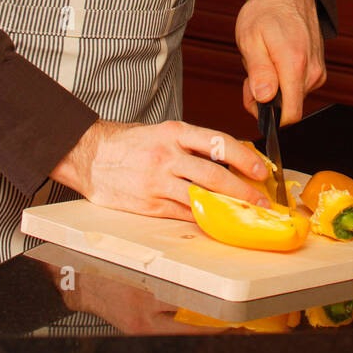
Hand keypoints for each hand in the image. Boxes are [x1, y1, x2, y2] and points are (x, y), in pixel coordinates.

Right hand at [48, 119, 273, 218]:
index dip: (243, 158)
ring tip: (246, 213)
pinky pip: (183, 214)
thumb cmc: (130, 143)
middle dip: (242, 190)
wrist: (90, 156)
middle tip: (261, 199)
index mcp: (174, 132)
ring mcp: (158, 182)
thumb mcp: (162, 132)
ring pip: (200, 198)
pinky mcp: (149, 205)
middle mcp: (167, 156)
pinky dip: (203, 217)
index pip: (217, 143)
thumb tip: (230, 156)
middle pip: (214, 175)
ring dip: (227, 208)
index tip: (260, 169)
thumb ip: (193, 144)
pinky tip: (218, 220)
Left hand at [234, 0, 325, 124]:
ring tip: (263, 61)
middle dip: (266, 98)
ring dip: (273, 87)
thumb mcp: (251, 39)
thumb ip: (259, 71)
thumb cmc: (267, 12)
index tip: (255, 100)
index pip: (290, 115)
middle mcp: (311, 70)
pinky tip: (275, 60)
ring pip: (291, 97)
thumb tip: (264, 98)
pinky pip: (298, 86)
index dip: (269, 117)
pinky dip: (283, 79)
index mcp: (294, 64)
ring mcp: (317, 70)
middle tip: (251, 74)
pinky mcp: (317, 68)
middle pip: (288, 107)